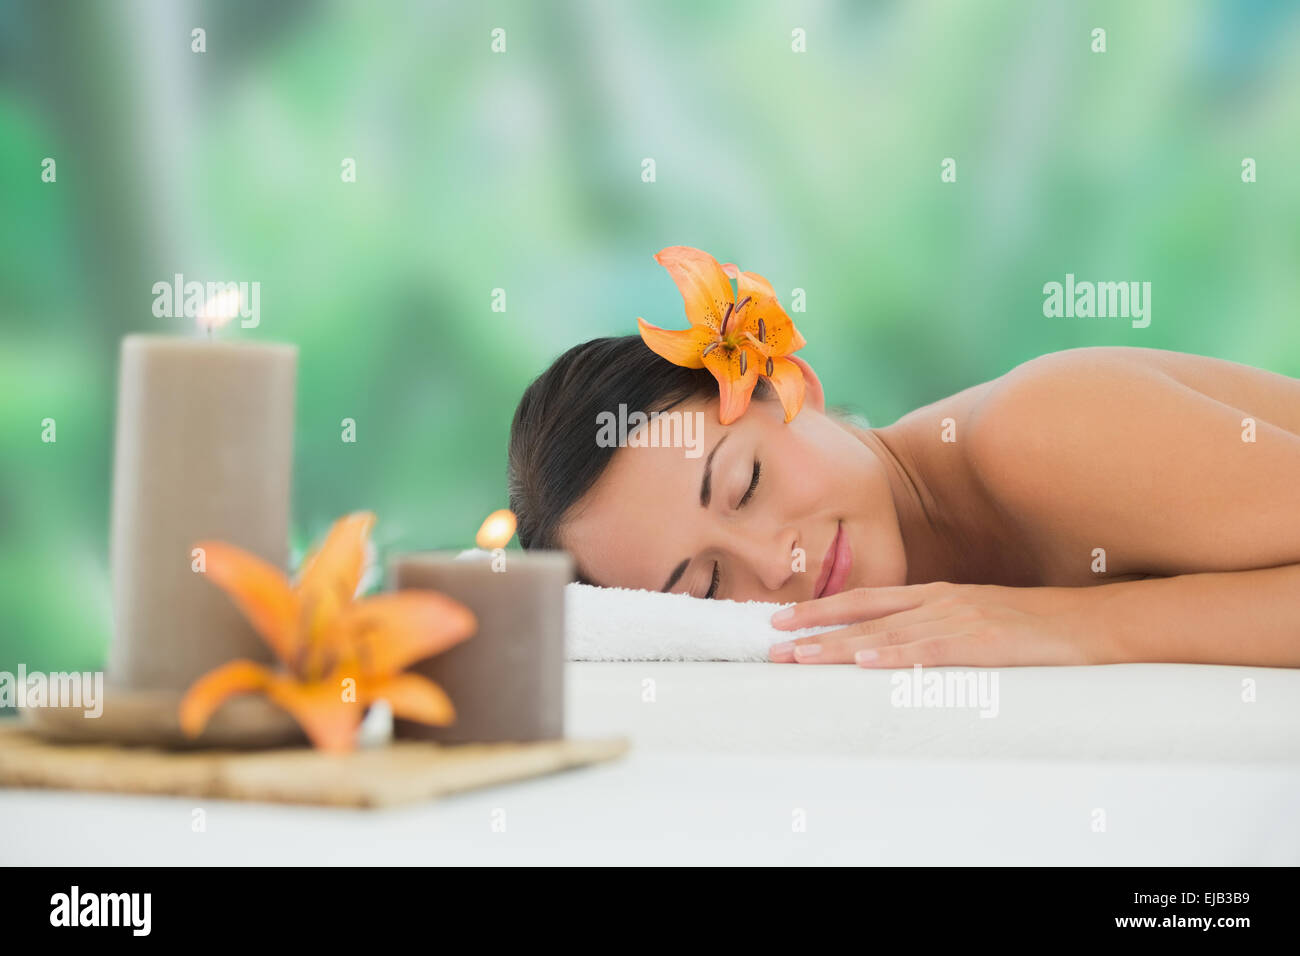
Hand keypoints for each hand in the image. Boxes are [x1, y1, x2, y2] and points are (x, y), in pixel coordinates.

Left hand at [768, 581, 1111, 666]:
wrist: (1094, 621)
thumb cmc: (1035, 624)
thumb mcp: (976, 615)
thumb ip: (935, 623)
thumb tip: (893, 641)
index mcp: (936, 593)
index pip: (865, 598)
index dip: (821, 607)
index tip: (781, 618)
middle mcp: (939, 600)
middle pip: (864, 615)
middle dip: (814, 629)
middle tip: (771, 644)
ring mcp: (961, 619)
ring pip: (888, 633)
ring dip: (840, 646)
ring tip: (801, 657)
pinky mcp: (986, 643)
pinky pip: (933, 650)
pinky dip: (897, 655)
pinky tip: (868, 661)